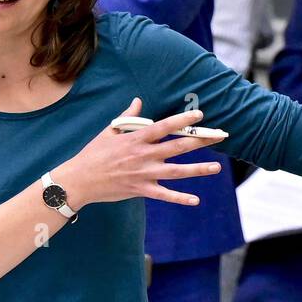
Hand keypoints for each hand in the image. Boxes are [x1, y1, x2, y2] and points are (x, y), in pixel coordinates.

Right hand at [55, 97, 221, 208]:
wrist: (80, 180)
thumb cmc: (94, 153)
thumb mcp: (109, 130)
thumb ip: (127, 116)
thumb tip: (138, 100)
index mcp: (136, 138)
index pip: (165, 126)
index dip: (183, 120)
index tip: (200, 115)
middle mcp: (144, 155)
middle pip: (178, 146)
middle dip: (201, 140)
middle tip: (220, 136)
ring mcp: (144, 173)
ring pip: (177, 171)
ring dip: (198, 169)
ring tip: (217, 167)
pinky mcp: (141, 190)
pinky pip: (164, 195)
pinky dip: (180, 198)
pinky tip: (196, 200)